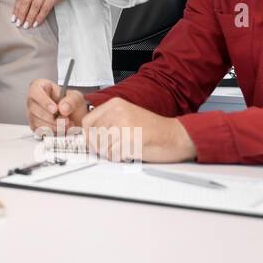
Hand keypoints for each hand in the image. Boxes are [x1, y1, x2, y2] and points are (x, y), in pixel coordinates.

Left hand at [11, 0, 84, 29]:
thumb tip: (24, 7)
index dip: (16, 8)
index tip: (14, 16)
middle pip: (25, 1)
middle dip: (20, 14)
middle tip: (18, 23)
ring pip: (34, 6)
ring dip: (29, 18)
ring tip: (26, 25)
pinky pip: (44, 8)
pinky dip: (40, 17)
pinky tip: (36, 22)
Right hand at [26, 77, 89, 136]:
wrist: (74, 118)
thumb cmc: (71, 104)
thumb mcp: (76, 97)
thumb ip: (71, 100)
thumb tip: (63, 107)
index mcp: (40, 87)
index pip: (35, 91)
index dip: (44, 101)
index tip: (55, 109)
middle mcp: (33, 100)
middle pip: (35, 108)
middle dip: (52, 118)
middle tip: (65, 120)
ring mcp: (32, 113)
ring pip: (36, 121)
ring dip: (53, 126)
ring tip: (66, 125)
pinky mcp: (34, 126)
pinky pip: (38, 130)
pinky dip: (51, 132)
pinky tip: (61, 129)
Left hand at [80, 98, 196, 162]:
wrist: (176, 135)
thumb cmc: (153, 129)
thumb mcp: (127, 116)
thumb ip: (107, 122)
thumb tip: (87, 137)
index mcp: (115, 104)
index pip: (86, 122)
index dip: (89, 136)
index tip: (95, 142)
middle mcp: (117, 112)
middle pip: (92, 137)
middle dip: (101, 147)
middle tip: (116, 147)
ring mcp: (124, 125)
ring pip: (102, 147)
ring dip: (111, 153)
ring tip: (126, 148)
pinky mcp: (130, 140)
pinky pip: (113, 155)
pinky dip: (120, 158)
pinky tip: (131, 152)